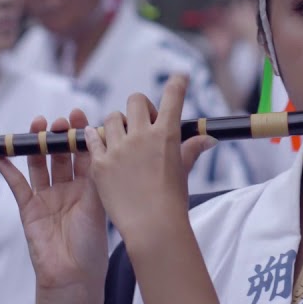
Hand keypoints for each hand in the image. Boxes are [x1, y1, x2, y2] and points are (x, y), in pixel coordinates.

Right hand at [0, 113, 108, 303]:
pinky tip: (0, 152)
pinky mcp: (28, 208)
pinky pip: (16, 183)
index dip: (80, 134)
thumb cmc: (92, 245)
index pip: (83, 153)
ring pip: (39, 164)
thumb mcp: (97, 205)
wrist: (73, 277)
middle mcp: (67, 188)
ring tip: (36, 125)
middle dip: (58, 136)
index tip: (78, 116)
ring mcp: (47, 196)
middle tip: (57, 121)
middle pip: (60, 155)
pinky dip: (7, 167)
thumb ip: (93, 175)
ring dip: (36, 145)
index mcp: (89, 186)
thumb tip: (97, 142)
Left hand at [86, 75, 217, 248]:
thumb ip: (192, 149)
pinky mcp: (100, 163)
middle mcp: (141, 136)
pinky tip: (100, 142)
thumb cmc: (173, 201)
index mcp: (166, 135)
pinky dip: (97, 137)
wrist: (152, 226)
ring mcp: (118, 148)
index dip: (177, 83)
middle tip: (144, 124)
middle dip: (141, 107)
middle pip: (136, 100)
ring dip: (119, 123)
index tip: (180, 77)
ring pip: (113, 117)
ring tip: (123, 139)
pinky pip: (93, 138)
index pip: (173, 97)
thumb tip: (209, 138)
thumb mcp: (183, 171)